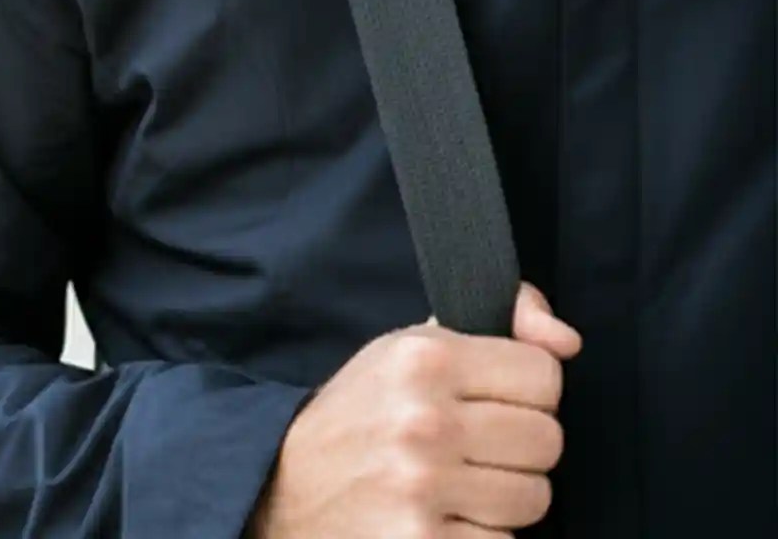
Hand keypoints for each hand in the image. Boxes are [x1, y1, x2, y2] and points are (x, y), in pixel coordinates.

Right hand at [251, 284, 580, 537]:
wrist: (278, 487)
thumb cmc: (358, 416)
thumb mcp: (408, 351)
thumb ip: (497, 325)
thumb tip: (565, 340)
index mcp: (423, 359)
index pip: (544, 376)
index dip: (522, 393)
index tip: (485, 403)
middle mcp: (423, 421)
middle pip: (547, 440)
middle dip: (513, 449)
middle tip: (467, 450)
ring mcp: (422, 489)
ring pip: (534, 498)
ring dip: (500, 499)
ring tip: (452, 487)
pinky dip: (479, 538)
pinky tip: (439, 521)